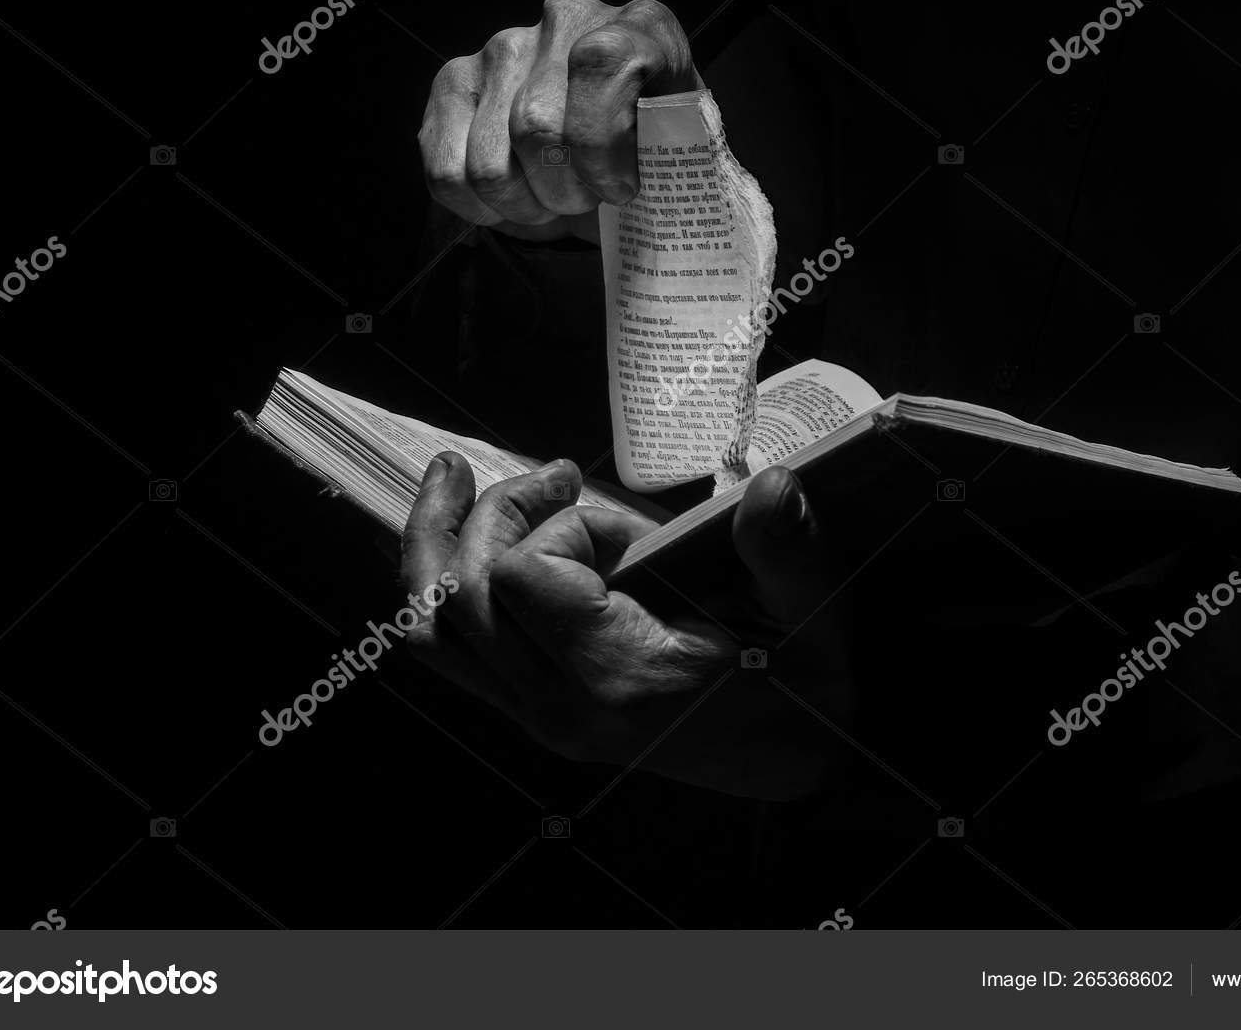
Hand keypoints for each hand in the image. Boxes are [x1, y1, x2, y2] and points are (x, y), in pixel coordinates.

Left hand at [400, 454, 853, 800]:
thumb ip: (784, 548)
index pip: (522, 578)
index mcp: (622, 678)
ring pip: (431, 629)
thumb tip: (774, 485)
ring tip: (455, 481)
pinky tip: (465, 538)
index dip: (561, 526)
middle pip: (458, 594)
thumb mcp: (810, 608)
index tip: (628, 526)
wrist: (797, 762)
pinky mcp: (534, 711)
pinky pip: (452, 651)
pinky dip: (442, 587)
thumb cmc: (802, 678)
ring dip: (434, 545)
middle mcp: (561, 707)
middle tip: (555, 478)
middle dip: (491, 514)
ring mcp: (538, 716)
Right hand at [418, 0, 701, 242]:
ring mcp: (501, 48)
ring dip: (524, 205)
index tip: (621, 190)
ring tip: (552, 198)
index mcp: (637, 26)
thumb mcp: (681, 152)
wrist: (618, 152)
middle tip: (585, 200)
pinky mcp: (455, 83)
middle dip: (564, 192)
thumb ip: (667, 154)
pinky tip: (514, 197)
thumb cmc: (653, 153)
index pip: (599, 65)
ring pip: (488, 165)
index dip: (603, 148)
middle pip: (536, 129)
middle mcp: (564, 19)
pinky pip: (446, 171)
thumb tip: (627, 185)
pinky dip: (480, 208)